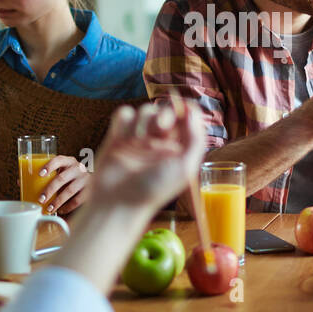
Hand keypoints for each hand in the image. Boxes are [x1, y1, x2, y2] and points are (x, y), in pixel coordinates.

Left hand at [35, 155, 90, 214]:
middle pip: (61, 178)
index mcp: (67, 161)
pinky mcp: (90, 190)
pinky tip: (61, 210)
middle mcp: (77, 168)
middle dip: (49, 190)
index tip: (40, 174)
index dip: (49, 166)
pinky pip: (78, 200)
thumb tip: (20, 182)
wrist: (94, 181)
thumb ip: (45, 177)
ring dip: (57, 201)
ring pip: (69, 190)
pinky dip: (68, 206)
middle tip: (40, 199)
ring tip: (49, 209)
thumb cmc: (69, 178)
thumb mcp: (59, 173)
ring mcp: (84, 179)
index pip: (58, 160)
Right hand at [86, 99, 207, 211]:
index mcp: (179, 149)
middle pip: (165, 111)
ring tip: (138, 143)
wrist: (117, 201)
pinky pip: (124, 114)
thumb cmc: (153, 189)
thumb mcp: (185, 167)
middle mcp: (160, 142)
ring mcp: (138, 139)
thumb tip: (192, 110)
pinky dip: (124, 121)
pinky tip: (123, 137)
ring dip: (143, 122)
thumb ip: (195, 138)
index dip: (185, 111)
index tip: (183, 110)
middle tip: (160, 128)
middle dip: (164, 115)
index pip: (186, 119)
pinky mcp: (118, 136)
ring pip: (145, 111)